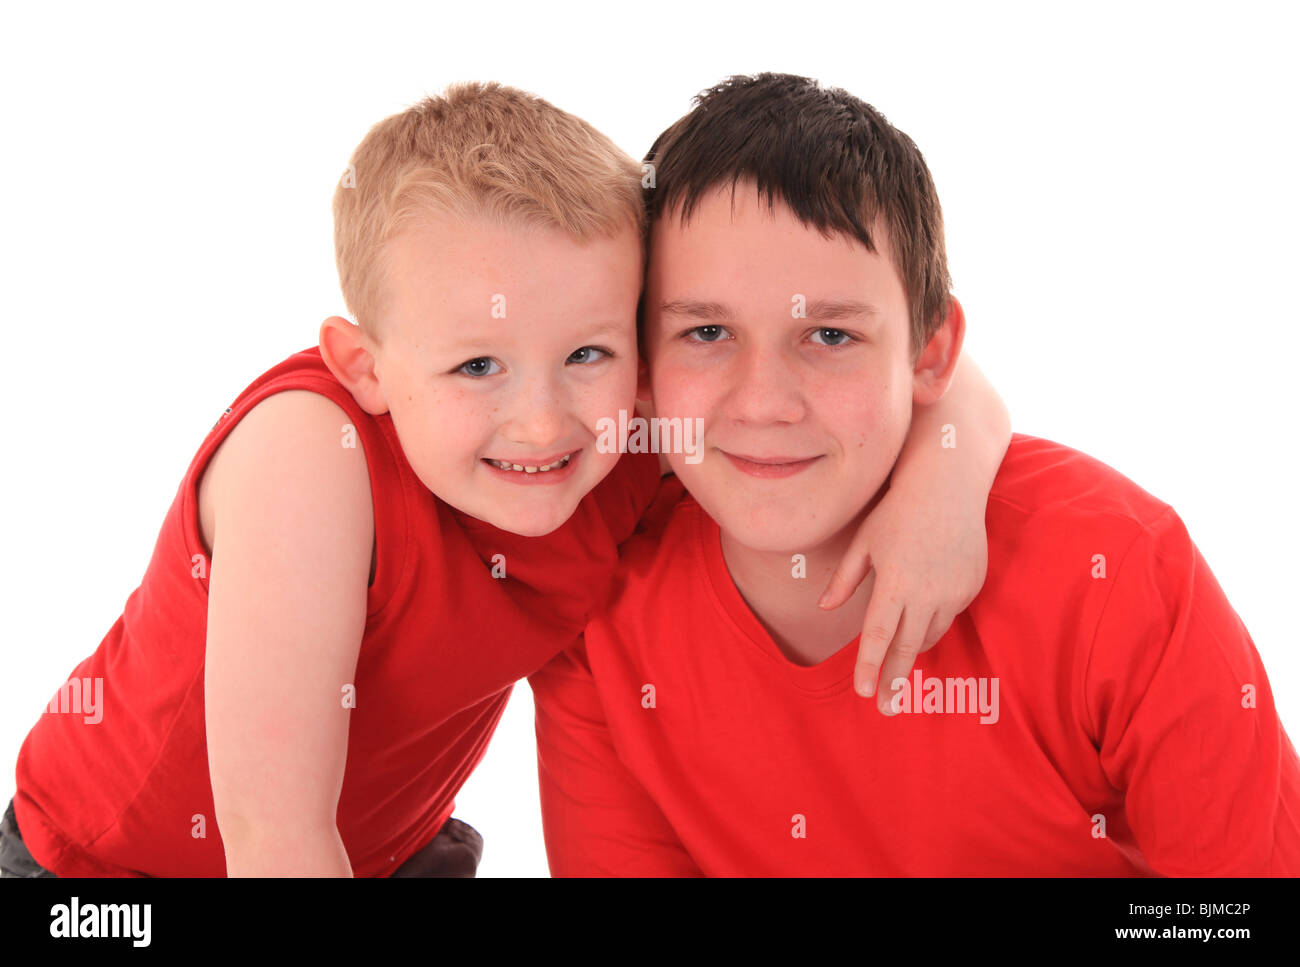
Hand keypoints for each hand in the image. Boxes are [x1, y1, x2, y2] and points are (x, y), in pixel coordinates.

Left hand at [819, 484, 988, 712]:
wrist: (948, 487)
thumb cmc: (898, 511)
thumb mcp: (864, 542)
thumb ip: (845, 579)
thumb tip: (824, 607)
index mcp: (895, 583)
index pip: (879, 636)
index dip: (870, 666)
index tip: (863, 692)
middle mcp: (927, 592)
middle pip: (909, 648)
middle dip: (895, 681)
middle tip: (885, 708)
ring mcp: (954, 591)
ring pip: (931, 634)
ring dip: (913, 648)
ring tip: (898, 662)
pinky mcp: (971, 586)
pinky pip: (950, 614)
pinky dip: (934, 619)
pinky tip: (923, 612)